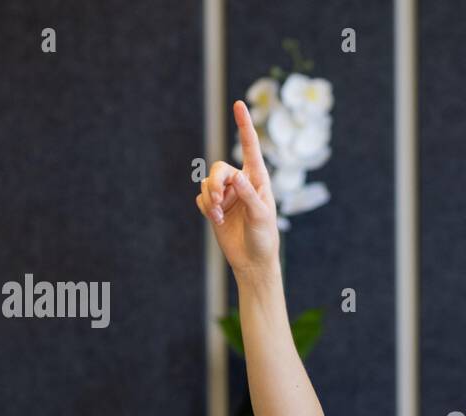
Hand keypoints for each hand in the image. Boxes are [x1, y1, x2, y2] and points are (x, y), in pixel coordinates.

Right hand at [196, 100, 280, 277]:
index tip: (238, 104)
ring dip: (209, 196)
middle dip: (215, 182)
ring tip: (217, 213)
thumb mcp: (261, 216)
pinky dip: (205, 207)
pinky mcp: (215, 208)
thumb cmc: (264, 238)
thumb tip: (237, 177)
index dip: (244, 126)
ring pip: (207, 182)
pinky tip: (215, 220)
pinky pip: (201, 198)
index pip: (250, 148)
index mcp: (258, 180)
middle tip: (217, 200)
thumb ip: (249, 195)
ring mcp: (227, 195)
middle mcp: (242, 183)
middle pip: (220, 168)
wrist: (252, 261)